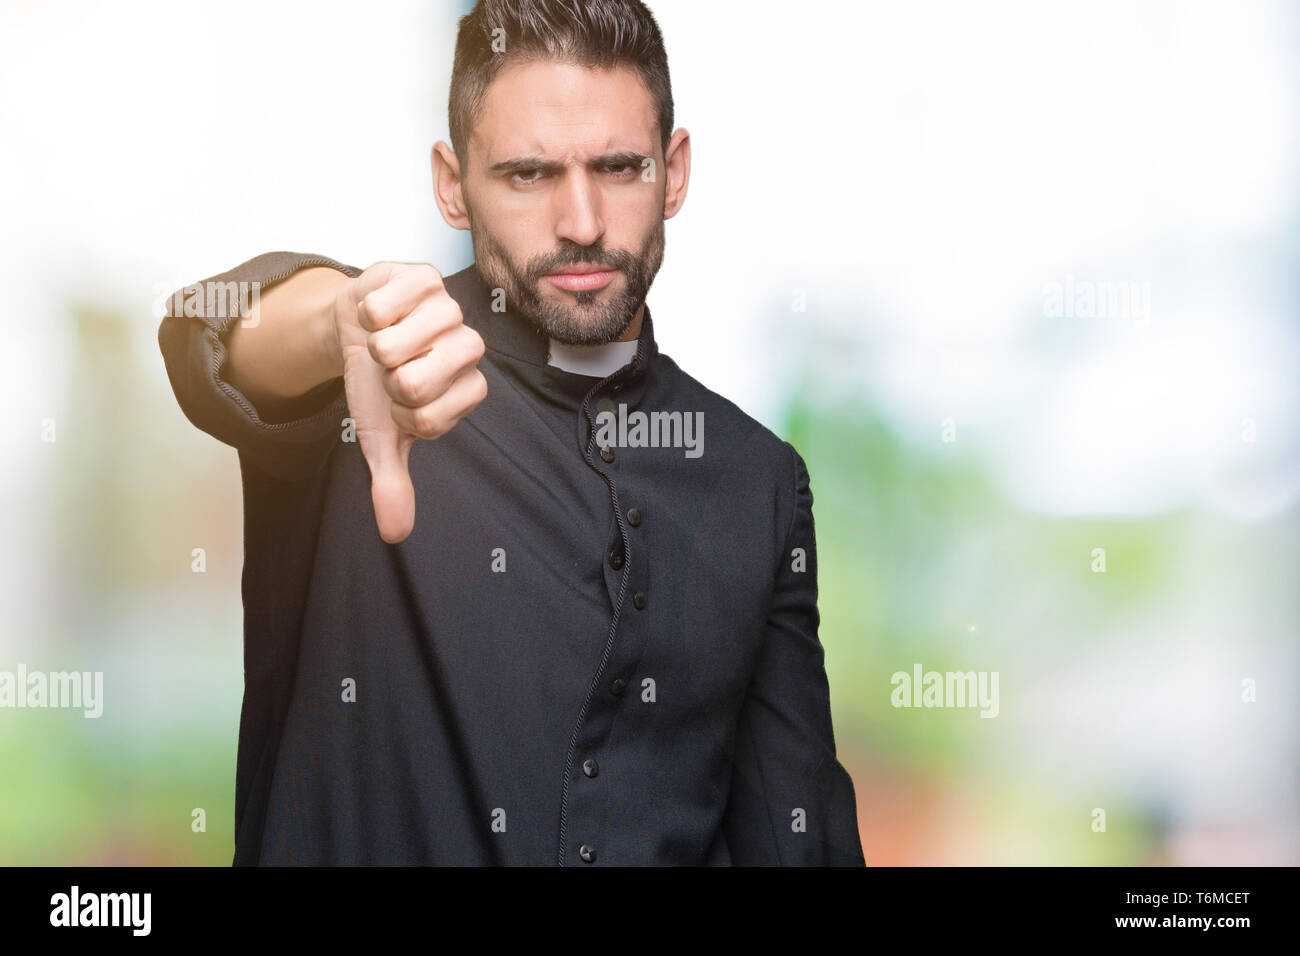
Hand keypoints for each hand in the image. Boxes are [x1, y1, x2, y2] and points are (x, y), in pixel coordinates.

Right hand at [333, 262, 486, 543]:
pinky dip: (367, 313)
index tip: (400, 401)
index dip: (402, 412)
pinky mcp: (424, 276)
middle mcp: (468, 347)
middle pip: (415, 381)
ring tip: (383, 339)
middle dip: (384, 380)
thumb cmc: (375, 380)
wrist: (353, 325)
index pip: (433, 416)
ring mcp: (450, 309)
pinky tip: (378, 313)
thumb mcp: (380, 435)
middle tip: (390, 368)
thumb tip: (394, 533)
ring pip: (396, 342)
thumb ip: (391, 481)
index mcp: (465, 388)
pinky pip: (384, 305)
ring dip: (374, 345)